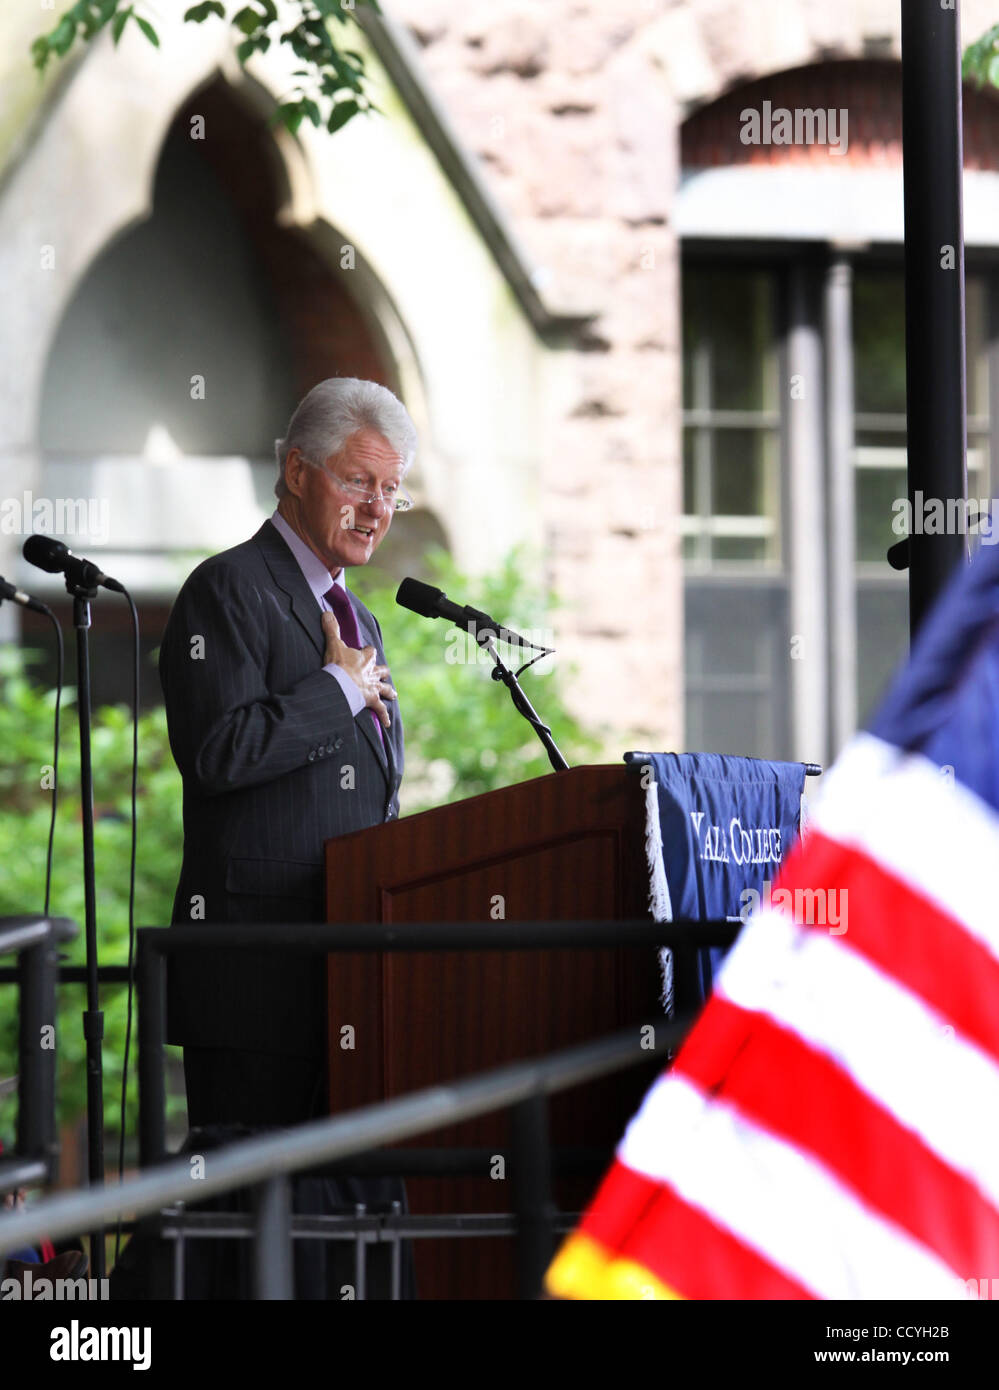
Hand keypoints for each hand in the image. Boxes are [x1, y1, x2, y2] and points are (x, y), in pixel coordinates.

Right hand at [321, 610, 395, 728]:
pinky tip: (387, 724)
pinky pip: (380, 710)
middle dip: (382, 671)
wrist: (341, 683)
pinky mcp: (371, 700)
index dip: (368, 651)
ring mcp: (372, 686)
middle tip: (384, 672)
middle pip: (381, 670)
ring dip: (388, 691)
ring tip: (393, 695)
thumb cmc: (337, 665)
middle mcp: (371, 672)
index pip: (370, 651)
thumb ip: (330, 629)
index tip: (365, 650)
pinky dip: (384, 717)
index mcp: (364, 658)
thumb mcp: (333, 644)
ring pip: (384, 688)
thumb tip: (326, 612)